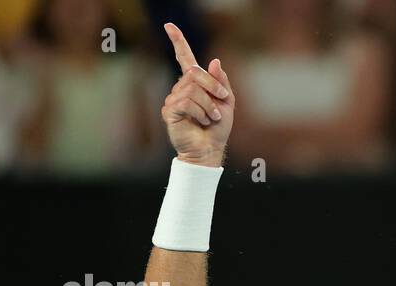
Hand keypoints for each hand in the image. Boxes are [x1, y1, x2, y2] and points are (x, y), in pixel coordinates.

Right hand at [160, 22, 233, 167]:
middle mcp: (181, 88)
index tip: (169, 26)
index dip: (178, 42)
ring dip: (209, 105)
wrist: (210, 149)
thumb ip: (221, 82)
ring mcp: (173, 98)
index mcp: (194, 83)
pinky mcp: (170, 111)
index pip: (184, 58)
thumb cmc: (218, 128)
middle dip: (213, 86)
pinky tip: (203, 121)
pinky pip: (186, 102)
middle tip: (222, 101)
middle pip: (195, 72)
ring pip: (193, 89)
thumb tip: (214, 61)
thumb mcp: (227, 102)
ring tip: (211, 118)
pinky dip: (201, 112)